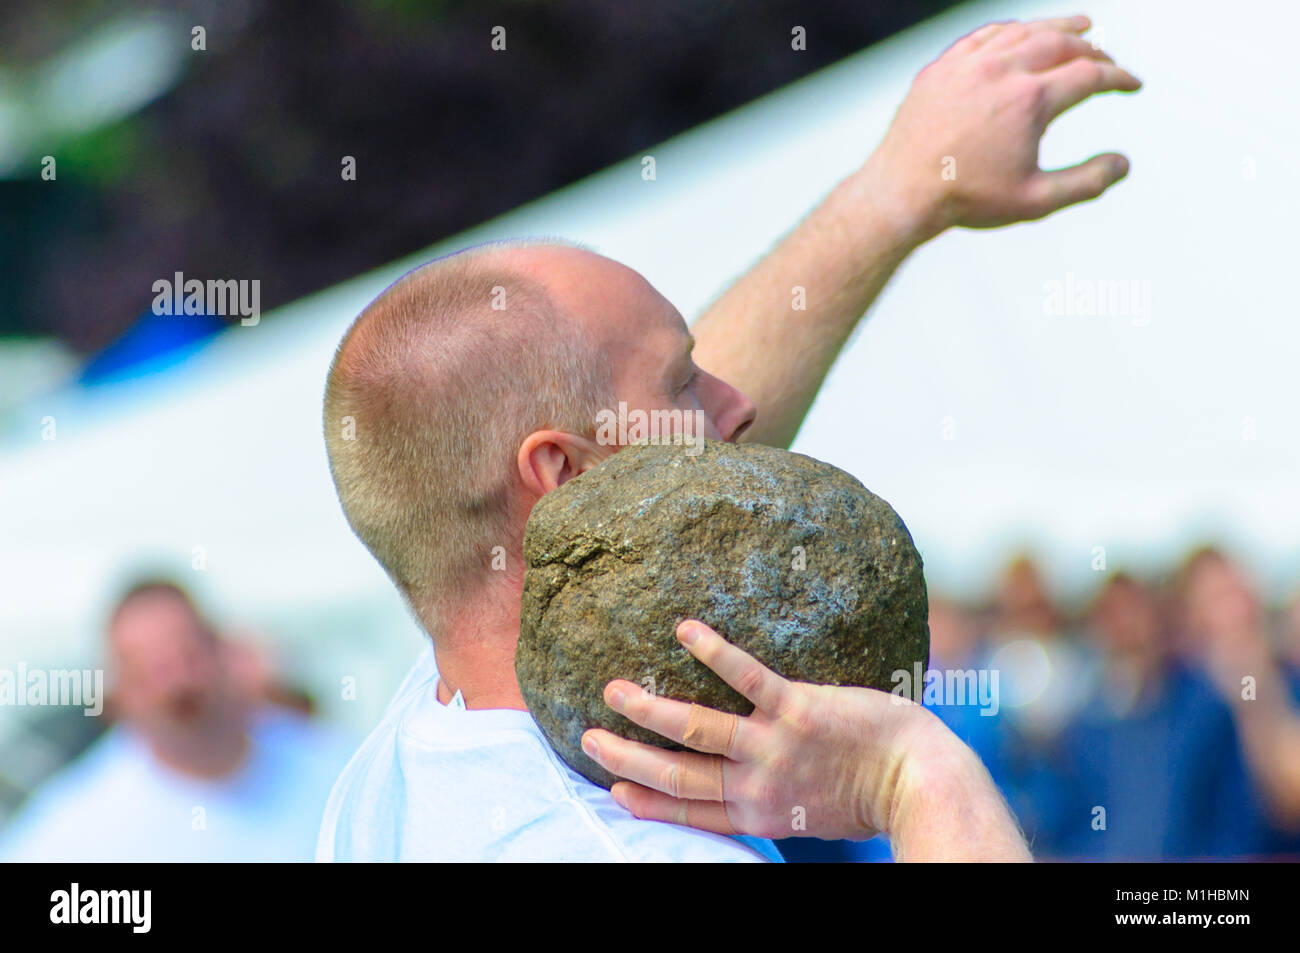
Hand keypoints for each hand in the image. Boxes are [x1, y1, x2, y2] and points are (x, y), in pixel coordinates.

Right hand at [581, 619, 968, 842]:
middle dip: (626, 758)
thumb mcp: (811, 813)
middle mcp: (756, 784)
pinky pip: (746, 676)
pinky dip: (712, 651)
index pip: (687, 809)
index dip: (645, 799)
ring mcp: (773, 746)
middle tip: (588, 737)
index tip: (611, 790)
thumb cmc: (870, 795)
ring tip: (615, 689)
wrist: (917, 779)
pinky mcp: (797, 708)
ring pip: (695, 728)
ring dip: (649, 710)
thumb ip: (774, 798)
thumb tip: (746, 783)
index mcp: (758, 812)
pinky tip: (683, 629)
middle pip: (675, 772)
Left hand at [868, 14, 1141, 239]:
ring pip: (1023, 31)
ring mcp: (967, 65)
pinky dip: (1011, 30)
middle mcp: (1001, 71)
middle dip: (1093, 50)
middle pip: (1061, 43)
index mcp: (1030, 99)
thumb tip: (1123, 164)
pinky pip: (983, 36)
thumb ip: (1085, 183)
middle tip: (1107, 60)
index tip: (1132, 84)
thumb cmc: (965, 199)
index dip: (1120, 78)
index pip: (1091, 75)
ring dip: (1057, 27)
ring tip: (1080, 27)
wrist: (901, 192)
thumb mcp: (1034, 200)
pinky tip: (1021, 33)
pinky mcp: (941, 68)